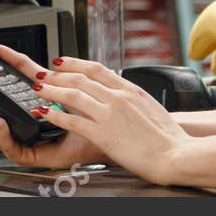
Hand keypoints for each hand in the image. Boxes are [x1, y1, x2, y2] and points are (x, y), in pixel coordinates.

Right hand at [0, 44, 109, 169]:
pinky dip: (3, 134)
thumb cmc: (77, 110)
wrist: (102, 129)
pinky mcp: (32, 155)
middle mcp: (13, 128)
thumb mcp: (45, 81)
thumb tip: (2, 50)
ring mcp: (20, 142)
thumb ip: (24, 68)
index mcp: (13, 111)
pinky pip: (12, 148)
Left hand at [27, 55, 191, 185]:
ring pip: (72, 95)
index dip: (74, 62)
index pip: (96, 68)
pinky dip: (56, 115)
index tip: (61, 61)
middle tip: (41, 73)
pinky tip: (45, 113)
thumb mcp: (151, 107)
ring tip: (37, 88)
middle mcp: (118, 97)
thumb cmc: (169, 137)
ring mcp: (110, 115)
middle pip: (79, 79)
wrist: (178, 154)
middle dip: (56, 75)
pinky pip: (73, 121)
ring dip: (51, 90)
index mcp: (130, 89)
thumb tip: (121, 92)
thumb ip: (132, 97)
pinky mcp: (104, 135)